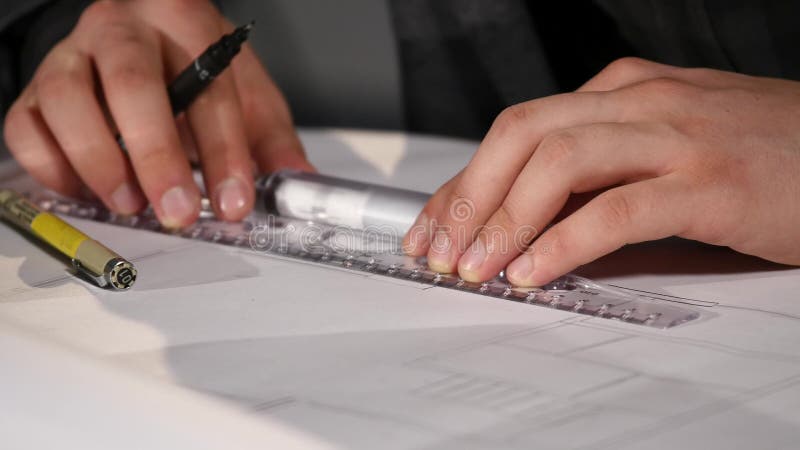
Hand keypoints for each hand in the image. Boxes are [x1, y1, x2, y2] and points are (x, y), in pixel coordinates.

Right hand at [4, 0, 311, 226]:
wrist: (142, 33)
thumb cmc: (196, 67)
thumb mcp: (247, 93)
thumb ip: (271, 139)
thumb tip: (299, 182)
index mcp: (184, 22)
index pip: (208, 90)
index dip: (224, 151)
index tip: (235, 202)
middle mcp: (122, 30)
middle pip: (133, 87)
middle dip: (159, 157)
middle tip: (179, 211)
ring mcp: (72, 57)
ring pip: (67, 101)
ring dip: (99, 162)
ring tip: (131, 204)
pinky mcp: (35, 89)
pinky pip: (25, 127)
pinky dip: (51, 168)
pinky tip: (87, 193)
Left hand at [404, 57, 799, 285]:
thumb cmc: (757, 152)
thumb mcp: (660, 145)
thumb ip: (598, 169)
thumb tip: (524, 217)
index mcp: (622, 91)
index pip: (517, 130)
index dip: (463, 182)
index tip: (431, 226)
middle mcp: (640, 102)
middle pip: (523, 135)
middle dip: (468, 196)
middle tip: (439, 250)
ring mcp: (676, 137)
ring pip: (560, 164)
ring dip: (504, 220)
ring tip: (475, 266)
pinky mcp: (709, 183)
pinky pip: (618, 210)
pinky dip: (565, 243)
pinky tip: (535, 271)